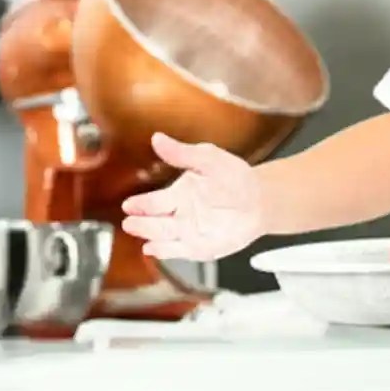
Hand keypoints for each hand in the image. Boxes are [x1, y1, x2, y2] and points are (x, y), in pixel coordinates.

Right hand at [120, 133, 264, 261]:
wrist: (261, 199)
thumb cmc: (235, 178)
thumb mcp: (209, 159)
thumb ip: (183, 153)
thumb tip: (158, 139)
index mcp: (178, 194)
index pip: (152, 202)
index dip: (140, 204)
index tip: (128, 204)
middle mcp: (180, 216)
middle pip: (154, 222)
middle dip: (140, 222)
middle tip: (129, 221)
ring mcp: (189, 233)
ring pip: (163, 237)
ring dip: (150, 236)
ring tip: (140, 234)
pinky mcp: (201, 248)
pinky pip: (180, 252)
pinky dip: (166, 251)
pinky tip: (155, 249)